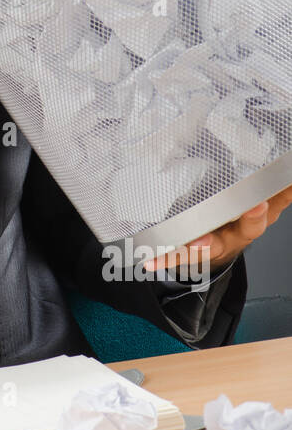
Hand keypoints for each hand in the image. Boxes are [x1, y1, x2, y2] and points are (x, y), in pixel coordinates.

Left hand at [143, 186, 291, 275]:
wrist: (213, 253)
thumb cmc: (235, 223)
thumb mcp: (260, 207)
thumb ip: (276, 190)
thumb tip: (289, 168)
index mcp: (255, 217)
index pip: (273, 205)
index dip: (280, 196)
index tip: (283, 185)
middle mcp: (239, 232)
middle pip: (251, 227)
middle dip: (253, 216)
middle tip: (255, 206)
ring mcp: (217, 244)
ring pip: (213, 245)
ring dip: (206, 244)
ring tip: (198, 243)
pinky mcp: (193, 254)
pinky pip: (178, 257)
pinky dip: (165, 259)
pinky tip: (151, 261)